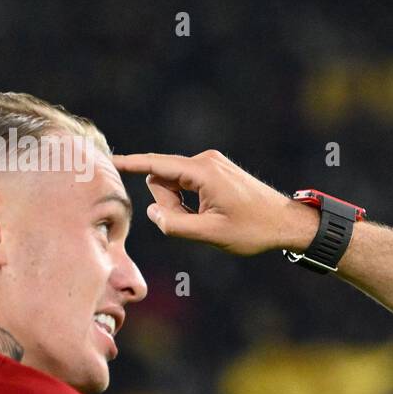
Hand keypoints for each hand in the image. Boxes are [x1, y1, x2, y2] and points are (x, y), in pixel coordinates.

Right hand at [112, 150, 315, 254]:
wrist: (286, 221)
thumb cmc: (254, 230)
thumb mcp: (212, 234)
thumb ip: (176, 225)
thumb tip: (153, 212)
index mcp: (203, 172)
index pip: (156, 165)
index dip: (130, 164)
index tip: (106, 159)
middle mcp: (205, 160)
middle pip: (162, 179)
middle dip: (169, 204)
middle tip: (196, 223)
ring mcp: (211, 163)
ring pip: (174, 183)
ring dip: (180, 205)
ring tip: (209, 219)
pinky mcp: (214, 169)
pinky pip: (187, 183)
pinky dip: (190, 201)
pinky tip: (213, 213)